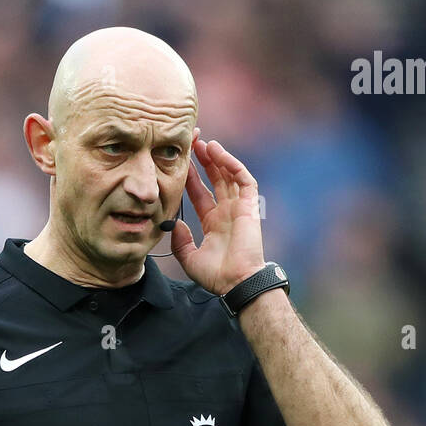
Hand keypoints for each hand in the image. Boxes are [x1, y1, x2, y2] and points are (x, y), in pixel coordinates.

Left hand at [169, 137, 265, 296]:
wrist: (237, 282)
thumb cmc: (217, 276)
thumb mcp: (190, 259)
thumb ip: (180, 241)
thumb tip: (174, 223)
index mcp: (213, 223)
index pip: (199, 193)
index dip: (190, 176)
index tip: (179, 161)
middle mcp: (226, 212)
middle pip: (214, 179)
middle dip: (203, 160)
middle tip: (191, 143)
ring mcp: (239, 207)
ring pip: (229, 175)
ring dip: (217, 158)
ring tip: (202, 142)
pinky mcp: (250, 206)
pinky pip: (243, 179)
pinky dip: (231, 164)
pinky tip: (217, 152)